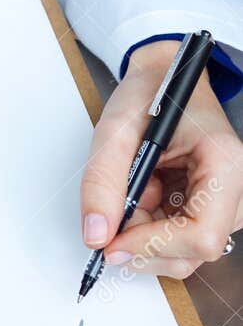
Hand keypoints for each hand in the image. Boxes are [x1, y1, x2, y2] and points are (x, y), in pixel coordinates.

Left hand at [80, 39, 242, 279]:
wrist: (164, 75)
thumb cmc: (150, 93)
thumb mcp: (116, 129)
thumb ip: (102, 182)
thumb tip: (96, 234)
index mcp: (225, 163)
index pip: (202, 234)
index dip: (154, 246)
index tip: (112, 242)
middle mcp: (236, 189)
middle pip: (193, 250)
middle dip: (144, 241)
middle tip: (114, 212)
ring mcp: (227, 202)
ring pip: (184, 250)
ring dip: (145, 232)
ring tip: (135, 189)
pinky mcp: (212, 208)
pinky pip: (179, 237)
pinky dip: (151, 224)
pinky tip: (145, 193)